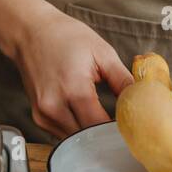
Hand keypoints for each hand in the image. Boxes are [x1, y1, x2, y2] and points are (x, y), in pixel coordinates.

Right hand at [7, 9, 134, 140]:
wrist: (30, 31)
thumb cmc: (66, 37)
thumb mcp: (102, 52)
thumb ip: (122, 80)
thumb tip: (141, 100)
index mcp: (74, 89)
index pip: (99, 127)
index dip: (116, 132)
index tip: (130, 129)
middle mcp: (54, 106)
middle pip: (86, 138)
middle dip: (105, 137)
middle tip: (122, 130)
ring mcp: (43, 114)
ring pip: (73, 140)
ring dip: (90, 136)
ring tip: (105, 123)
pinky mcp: (38, 116)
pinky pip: (62, 134)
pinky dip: (76, 130)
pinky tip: (86, 118)